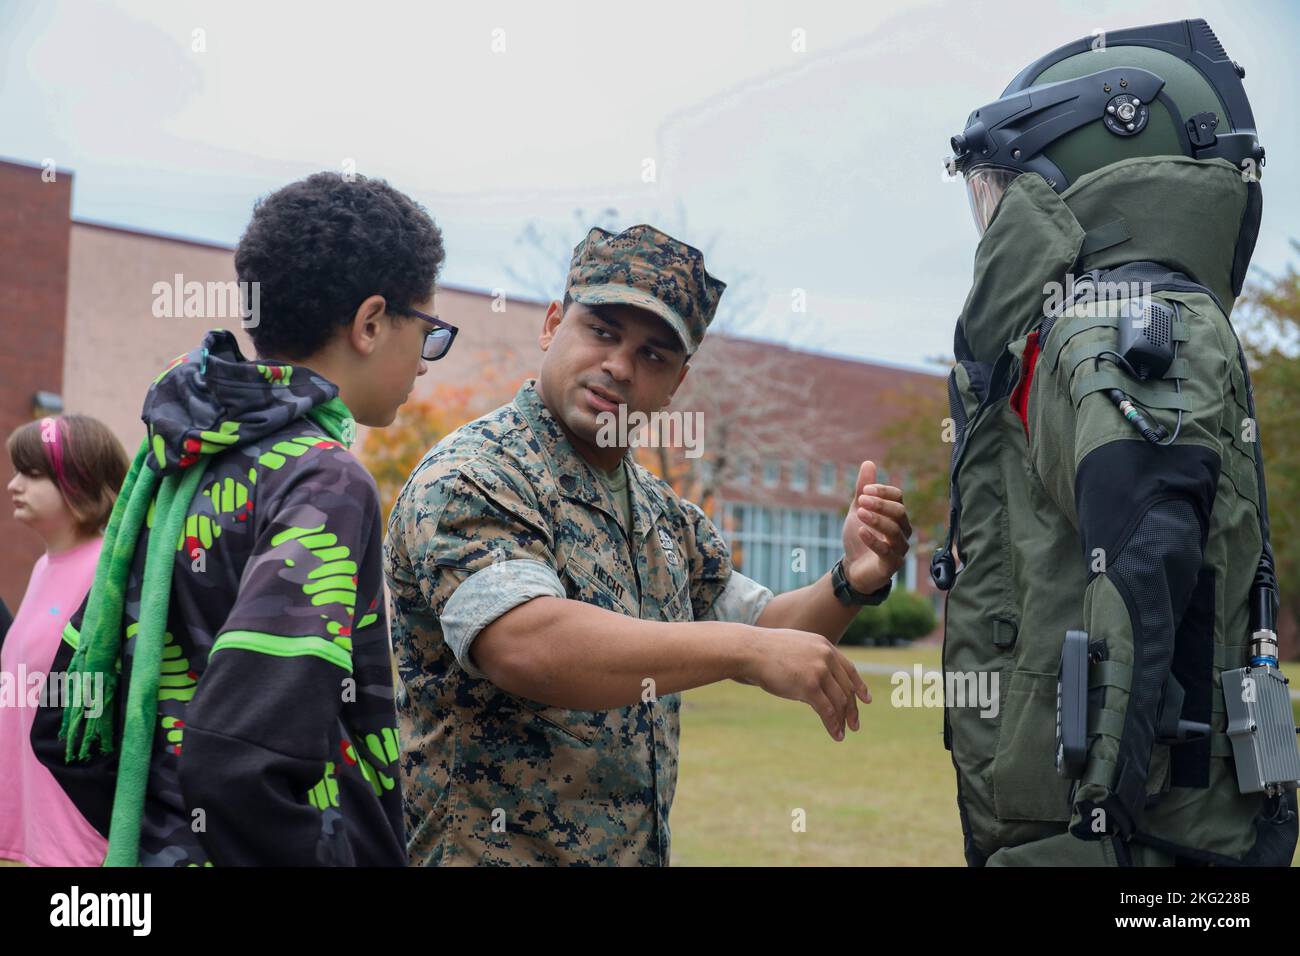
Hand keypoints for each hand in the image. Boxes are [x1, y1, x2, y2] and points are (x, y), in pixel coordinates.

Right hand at [737, 626, 871, 739]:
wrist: (750, 650)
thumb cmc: (766, 651)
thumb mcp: (795, 648)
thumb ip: (810, 660)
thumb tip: (816, 682)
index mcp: (824, 646)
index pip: (849, 669)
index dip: (859, 686)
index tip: (866, 700)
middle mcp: (826, 657)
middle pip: (846, 688)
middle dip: (853, 708)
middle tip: (855, 724)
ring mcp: (819, 671)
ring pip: (839, 701)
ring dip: (843, 719)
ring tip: (844, 732)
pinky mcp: (810, 687)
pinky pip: (827, 710)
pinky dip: (833, 725)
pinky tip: (836, 735)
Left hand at [842, 460, 910, 593]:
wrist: (852, 568)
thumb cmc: (859, 538)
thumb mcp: (858, 510)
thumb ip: (863, 490)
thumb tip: (868, 462)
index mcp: (897, 516)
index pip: (898, 497)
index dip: (883, 492)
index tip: (864, 490)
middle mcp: (903, 531)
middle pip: (899, 512)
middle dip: (880, 504)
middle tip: (861, 500)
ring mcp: (899, 549)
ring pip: (895, 531)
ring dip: (877, 520)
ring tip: (859, 513)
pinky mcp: (891, 565)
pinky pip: (887, 552)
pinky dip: (874, 540)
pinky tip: (861, 531)